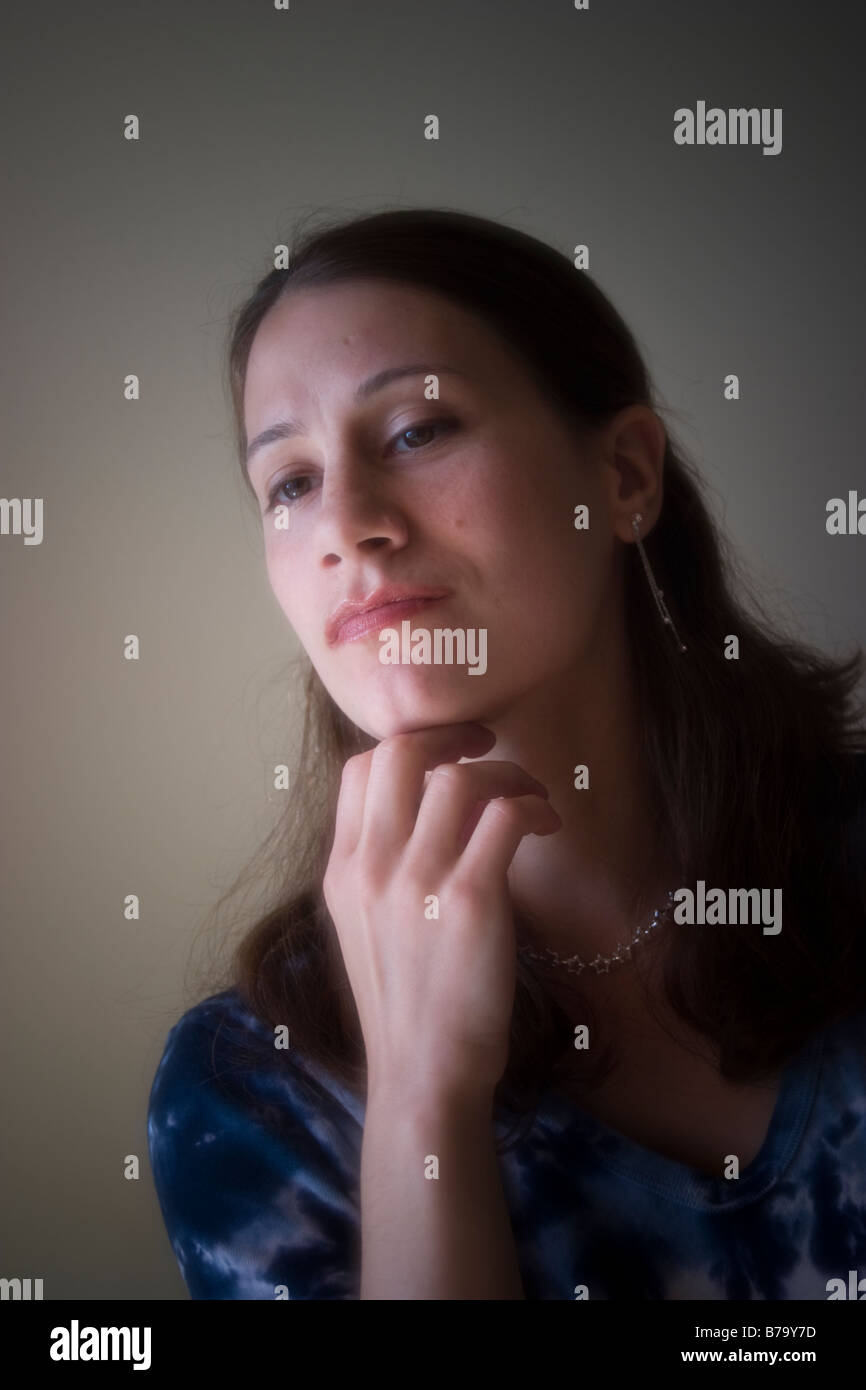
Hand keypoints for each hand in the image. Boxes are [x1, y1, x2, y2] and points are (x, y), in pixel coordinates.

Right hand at [322, 722, 561, 1097]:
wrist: (423, 1076)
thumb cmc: (408, 1003)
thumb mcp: (366, 928)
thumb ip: (381, 866)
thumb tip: (426, 808)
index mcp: (343, 870)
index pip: (361, 768)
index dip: (410, 744)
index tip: (448, 752)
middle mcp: (371, 866)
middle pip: (401, 752)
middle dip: (452, 733)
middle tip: (489, 743)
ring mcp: (416, 881)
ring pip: (458, 777)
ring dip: (506, 774)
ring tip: (532, 799)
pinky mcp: (468, 900)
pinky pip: (503, 815)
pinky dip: (532, 806)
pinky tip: (546, 824)